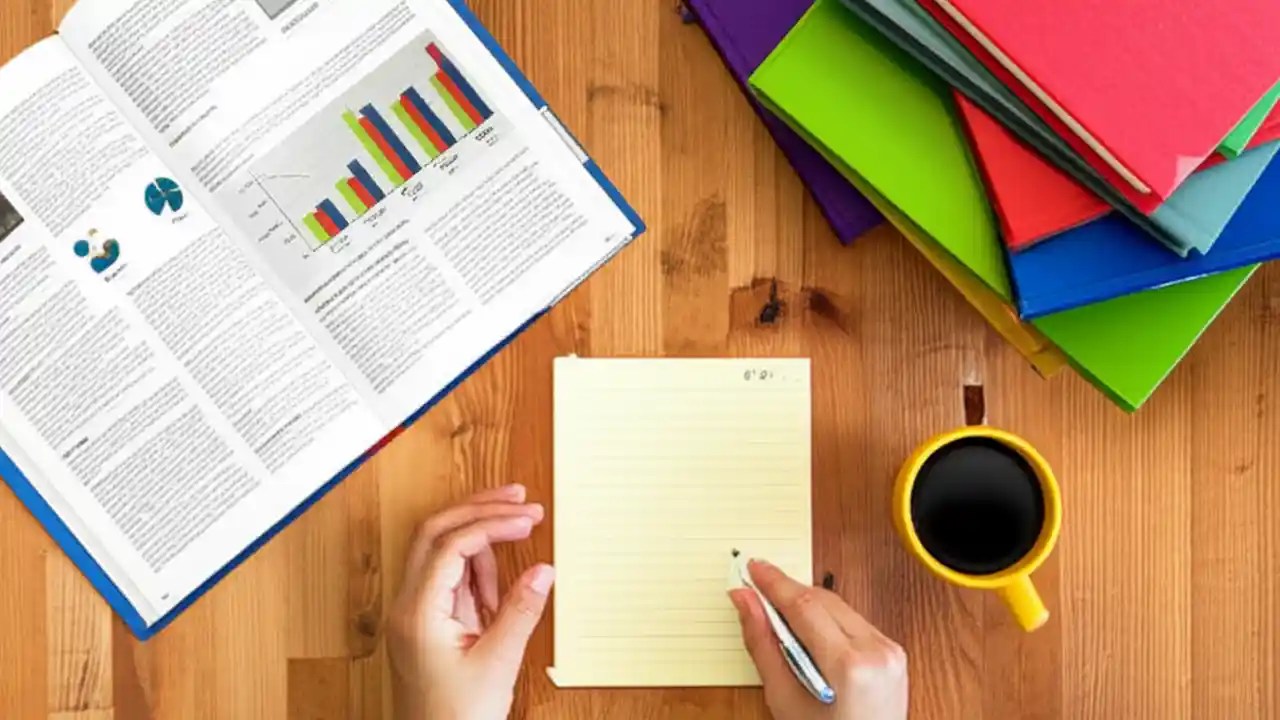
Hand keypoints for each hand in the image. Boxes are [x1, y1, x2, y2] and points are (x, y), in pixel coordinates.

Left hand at [388, 484, 552, 719]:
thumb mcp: (498, 664)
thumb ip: (520, 611)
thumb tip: (542, 570)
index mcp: (418, 614)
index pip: (450, 546)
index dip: (491, 525)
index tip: (526, 519)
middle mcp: (410, 607)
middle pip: (435, 533)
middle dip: (478, 510)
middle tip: (517, 498)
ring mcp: (417, 614)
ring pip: (441, 551)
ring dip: (479, 535)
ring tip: (519, 527)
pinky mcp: (429, 624)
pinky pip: (451, 579)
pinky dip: (477, 568)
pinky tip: (504, 571)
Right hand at [730, 560, 907, 719]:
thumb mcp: (783, 698)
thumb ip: (762, 643)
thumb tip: (745, 601)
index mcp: (849, 665)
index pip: (804, 605)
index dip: (774, 583)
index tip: (754, 569)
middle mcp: (877, 651)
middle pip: (823, 600)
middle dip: (788, 594)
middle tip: (758, 595)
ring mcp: (889, 650)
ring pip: (839, 606)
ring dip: (808, 607)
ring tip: (782, 624)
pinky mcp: (893, 651)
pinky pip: (854, 621)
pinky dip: (828, 622)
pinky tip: (810, 638)